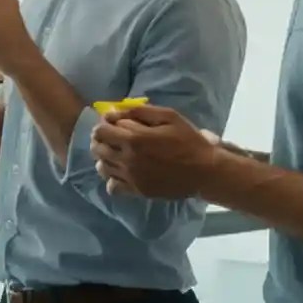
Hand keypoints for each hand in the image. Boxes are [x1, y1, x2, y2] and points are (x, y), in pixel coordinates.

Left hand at [90, 106, 218, 198]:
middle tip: (113, 136)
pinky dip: (112, 178)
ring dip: (105, 157)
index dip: (103, 124)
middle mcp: (127, 159)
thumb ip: (139, 112)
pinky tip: (123, 171)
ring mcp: (131, 177)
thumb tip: (114, 112)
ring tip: (117, 153)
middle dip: (101, 139)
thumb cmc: (188, 140)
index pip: (101, 131)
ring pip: (102, 167)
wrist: (204, 171)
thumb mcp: (168, 116)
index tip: (113, 122)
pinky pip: (112, 186)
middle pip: (97, 149)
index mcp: (134, 139)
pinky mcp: (137, 191)